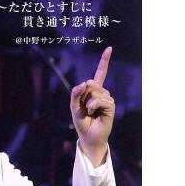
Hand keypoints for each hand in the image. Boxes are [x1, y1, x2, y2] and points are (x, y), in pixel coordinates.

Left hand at [70, 46, 115, 166]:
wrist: (89, 137)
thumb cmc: (82, 122)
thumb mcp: (74, 107)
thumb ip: (75, 94)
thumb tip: (85, 83)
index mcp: (93, 91)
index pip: (100, 73)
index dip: (104, 61)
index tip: (109, 48)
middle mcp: (102, 93)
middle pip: (91, 82)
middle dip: (83, 94)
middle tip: (84, 107)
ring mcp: (107, 99)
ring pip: (94, 91)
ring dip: (87, 103)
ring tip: (89, 113)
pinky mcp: (110, 106)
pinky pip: (99, 99)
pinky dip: (92, 106)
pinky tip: (93, 113)